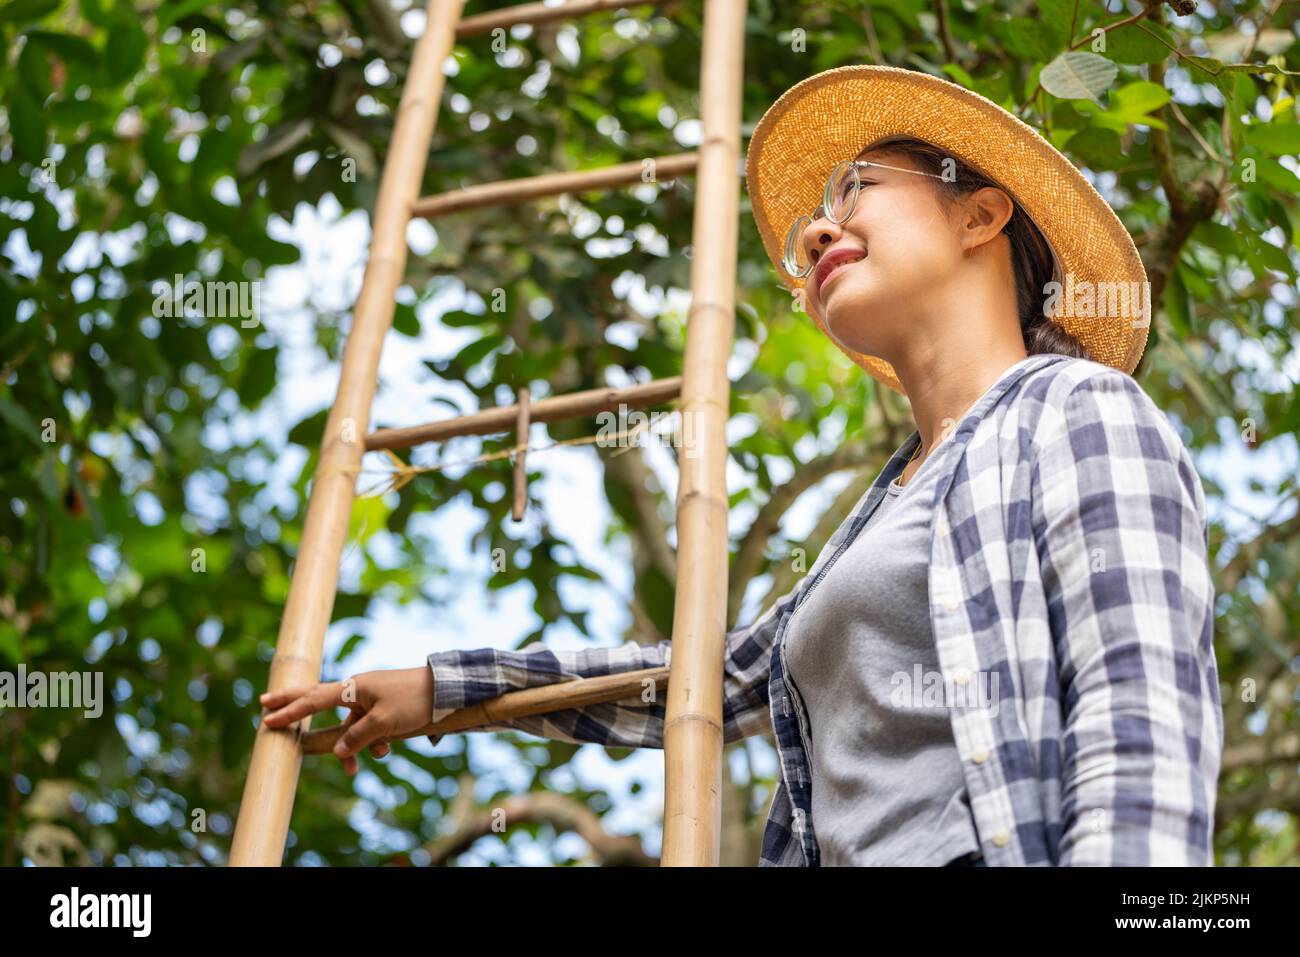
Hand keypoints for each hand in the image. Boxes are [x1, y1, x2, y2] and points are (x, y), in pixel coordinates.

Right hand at [259, 666, 435, 775]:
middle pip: (318, 699)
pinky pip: (367, 728)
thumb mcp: (384, 723)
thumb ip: (357, 737)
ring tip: (354, 770)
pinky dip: (371, 742)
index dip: (290, 710)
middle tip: (265, 705)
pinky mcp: (383, 708)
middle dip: (294, 706)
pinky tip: (385, 750)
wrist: (447, 691)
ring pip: (349, 726)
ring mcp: (369, 698)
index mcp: (354, 687)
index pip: (314, 699)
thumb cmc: (414, 700)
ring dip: (351, 747)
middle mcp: (357, 690)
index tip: (267, 717)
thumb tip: (337, 752)